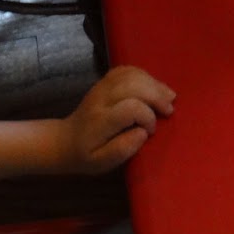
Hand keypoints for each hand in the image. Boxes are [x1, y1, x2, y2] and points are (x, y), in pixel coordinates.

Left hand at [60, 65, 176, 174]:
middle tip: (169, 110)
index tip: (151, 131)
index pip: (130, 108)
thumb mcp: (101, 163)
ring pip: (132, 75)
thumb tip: (143, 133)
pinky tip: (153, 86)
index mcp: (100, 121)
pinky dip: (144, 75)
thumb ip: (123, 149)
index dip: (147, 117)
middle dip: (156, 95)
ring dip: (154, 83)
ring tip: (168, 96)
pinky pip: (126, 70)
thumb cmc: (85, 155)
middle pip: (133, 85)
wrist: (64, 141)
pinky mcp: (104, 82)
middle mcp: (101, 99)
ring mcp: (101, 87)